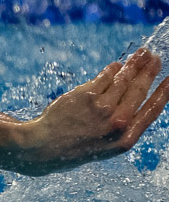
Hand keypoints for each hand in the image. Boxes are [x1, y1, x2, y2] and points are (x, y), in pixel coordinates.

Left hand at [17, 48, 168, 175]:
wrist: (44, 148)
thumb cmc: (75, 147)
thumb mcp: (106, 145)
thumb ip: (123, 124)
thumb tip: (134, 95)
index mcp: (125, 139)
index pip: (152, 110)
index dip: (164, 92)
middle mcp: (116, 123)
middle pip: (139, 90)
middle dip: (149, 71)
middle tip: (155, 58)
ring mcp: (101, 108)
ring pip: (123, 80)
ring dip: (134, 64)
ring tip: (142, 54)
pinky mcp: (85, 96)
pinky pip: (104, 78)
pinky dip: (112, 70)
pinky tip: (116, 65)